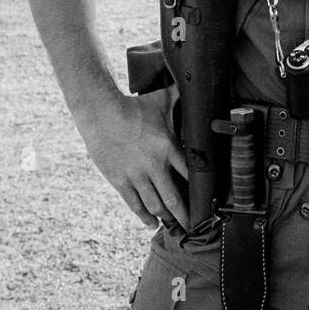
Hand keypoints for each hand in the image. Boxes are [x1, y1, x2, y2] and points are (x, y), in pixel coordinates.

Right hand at [76, 85, 188, 229]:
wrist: (100, 113)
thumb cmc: (133, 106)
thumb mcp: (160, 100)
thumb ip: (180, 96)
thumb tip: (196, 83)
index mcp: (168, 147)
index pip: (191, 175)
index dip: (200, 191)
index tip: (208, 202)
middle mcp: (154, 165)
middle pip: (175, 199)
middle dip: (186, 216)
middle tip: (194, 227)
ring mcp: (136, 175)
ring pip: (155, 206)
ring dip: (166, 219)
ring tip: (174, 226)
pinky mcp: (120, 181)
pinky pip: (135, 205)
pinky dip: (144, 217)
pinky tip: (151, 224)